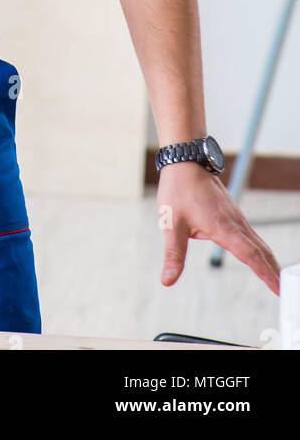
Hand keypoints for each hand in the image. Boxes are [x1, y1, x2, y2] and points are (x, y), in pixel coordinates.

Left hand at [157, 161, 280, 294]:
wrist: (185, 162)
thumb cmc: (178, 189)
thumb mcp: (171, 224)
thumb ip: (173, 255)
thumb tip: (167, 279)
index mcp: (222, 227)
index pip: (250, 254)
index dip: (265, 273)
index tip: (279, 287)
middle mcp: (234, 222)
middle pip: (261, 251)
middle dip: (275, 272)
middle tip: (285, 291)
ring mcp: (236, 218)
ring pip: (259, 243)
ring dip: (270, 262)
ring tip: (280, 280)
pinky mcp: (233, 214)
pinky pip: (253, 236)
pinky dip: (262, 251)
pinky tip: (262, 258)